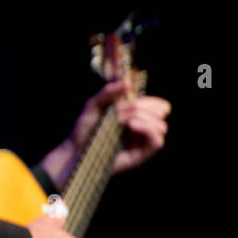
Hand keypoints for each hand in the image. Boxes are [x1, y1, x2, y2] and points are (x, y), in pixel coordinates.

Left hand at [42, 80, 170, 183]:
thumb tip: (128, 83)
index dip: (150, 100)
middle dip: (142, 107)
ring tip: (122, 121)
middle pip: (161, 112)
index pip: (157, 105)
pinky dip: (148, 130)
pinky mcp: (141, 154)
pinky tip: (132, 126)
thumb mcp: (94, 105)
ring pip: (161, 126)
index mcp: (135, 115)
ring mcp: (142, 141)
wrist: (76, 149)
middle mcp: (142, 127)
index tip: (132, 100)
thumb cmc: (85, 129)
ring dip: (142, 118)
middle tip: (121, 111)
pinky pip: (157, 141)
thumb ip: (109, 92)